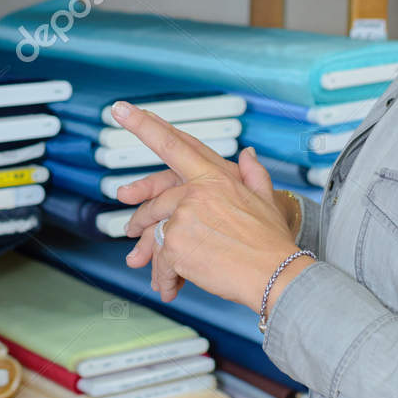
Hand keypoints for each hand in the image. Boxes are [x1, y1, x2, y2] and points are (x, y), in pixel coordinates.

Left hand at [112, 102, 312, 311]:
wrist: (276, 276)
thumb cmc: (272, 243)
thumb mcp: (266, 200)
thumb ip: (253, 174)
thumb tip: (248, 154)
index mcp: (216, 176)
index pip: (174, 144)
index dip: (144, 125)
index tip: (121, 110)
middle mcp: (196, 191)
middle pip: (155, 199)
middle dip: (139, 217)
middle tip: (130, 229)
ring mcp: (184, 217)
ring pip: (155, 232)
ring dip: (152, 255)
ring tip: (157, 271)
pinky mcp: (176, 244)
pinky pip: (159, 260)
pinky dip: (164, 277)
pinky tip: (170, 288)